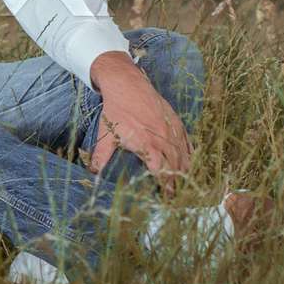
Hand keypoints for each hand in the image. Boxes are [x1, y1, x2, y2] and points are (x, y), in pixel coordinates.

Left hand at [88, 52, 191, 194]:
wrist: (127, 84)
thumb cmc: (116, 110)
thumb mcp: (106, 134)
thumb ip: (100, 156)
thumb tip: (92, 172)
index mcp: (148, 145)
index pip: (162, 172)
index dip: (166, 186)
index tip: (167, 198)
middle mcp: (164, 139)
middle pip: (177, 167)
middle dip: (178, 184)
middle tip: (177, 197)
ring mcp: (173, 130)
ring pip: (185, 156)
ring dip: (186, 172)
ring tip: (185, 186)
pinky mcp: (177, 122)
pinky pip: (188, 143)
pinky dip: (191, 155)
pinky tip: (191, 165)